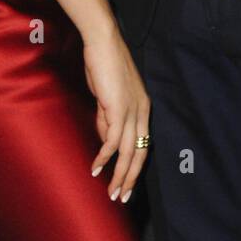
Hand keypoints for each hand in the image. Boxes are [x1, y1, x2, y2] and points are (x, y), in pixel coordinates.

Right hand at [82, 25, 150, 202]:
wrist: (102, 42)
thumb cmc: (103, 64)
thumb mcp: (107, 96)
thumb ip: (107, 118)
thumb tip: (105, 140)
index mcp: (143, 107)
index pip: (143, 144)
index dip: (135, 167)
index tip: (126, 184)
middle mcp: (142, 111)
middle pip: (140, 154)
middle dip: (130, 179)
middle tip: (120, 198)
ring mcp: (132, 110)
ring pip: (129, 152)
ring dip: (119, 175)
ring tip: (110, 192)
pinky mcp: (118, 108)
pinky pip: (113, 141)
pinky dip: (105, 156)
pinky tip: (97, 167)